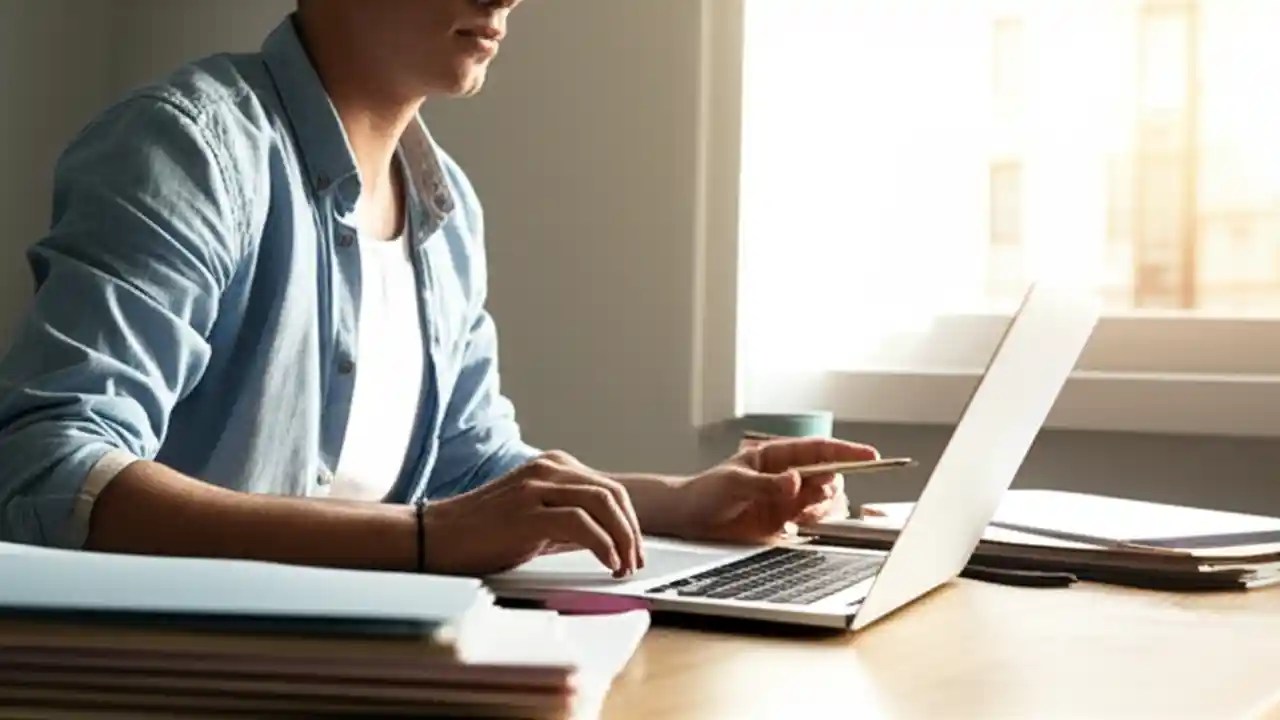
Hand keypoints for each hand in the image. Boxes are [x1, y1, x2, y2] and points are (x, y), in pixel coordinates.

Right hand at [421, 451, 643, 575]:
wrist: (435, 537)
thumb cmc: (479, 533)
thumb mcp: (532, 519)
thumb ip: (567, 521)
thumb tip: (606, 538)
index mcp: (551, 467)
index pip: (607, 488)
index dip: (629, 521)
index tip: (634, 548)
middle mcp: (547, 470)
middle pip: (612, 493)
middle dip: (632, 530)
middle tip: (635, 560)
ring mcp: (537, 488)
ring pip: (603, 503)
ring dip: (623, 538)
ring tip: (625, 564)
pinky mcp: (528, 512)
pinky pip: (581, 523)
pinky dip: (603, 545)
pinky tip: (607, 562)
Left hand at [670, 437, 877, 543]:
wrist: (688, 520)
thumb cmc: (705, 491)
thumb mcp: (733, 483)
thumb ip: (765, 484)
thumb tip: (795, 482)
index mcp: (776, 457)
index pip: (819, 449)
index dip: (847, 451)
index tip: (871, 455)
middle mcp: (787, 477)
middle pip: (829, 475)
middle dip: (831, 485)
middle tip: (814, 495)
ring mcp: (788, 500)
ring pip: (825, 500)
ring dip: (822, 506)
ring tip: (800, 513)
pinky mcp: (784, 523)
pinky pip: (813, 521)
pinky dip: (814, 522)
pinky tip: (797, 524)